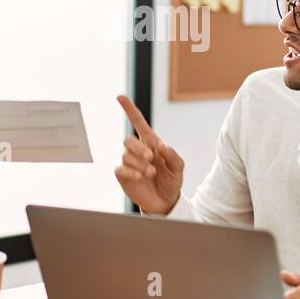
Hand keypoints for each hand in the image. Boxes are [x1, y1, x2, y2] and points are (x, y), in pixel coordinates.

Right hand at [113, 94, 184, 214]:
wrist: (166, 201)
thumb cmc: (171, 181)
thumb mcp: (178, 168)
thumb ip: (172, 155)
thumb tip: (160, 146)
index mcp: (151, 143)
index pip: (138, 123)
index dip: (129, 109)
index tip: (120, 97)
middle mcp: (138, 151)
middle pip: (127, 139)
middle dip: (138, 147)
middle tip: (150, 158)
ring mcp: (129, 163)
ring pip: (126, 156)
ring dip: (139, 163)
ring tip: (151, 173)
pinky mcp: (123, 176)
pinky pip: (120, 169)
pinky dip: (130, 172)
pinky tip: (140, 177)